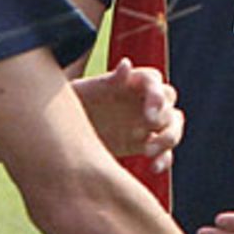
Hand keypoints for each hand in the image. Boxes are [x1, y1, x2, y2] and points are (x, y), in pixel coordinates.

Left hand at [76, 57, 184, 172]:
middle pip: (169, 103)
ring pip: (173, 125)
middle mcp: (142, 100)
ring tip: (149, 152)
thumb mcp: (81, 93)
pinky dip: (165, 158)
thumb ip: (107, 81)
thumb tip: (127, 65)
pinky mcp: (145, 143)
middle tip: (149, 130)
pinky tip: (153, 168)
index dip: (156, 95)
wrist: (60, 135)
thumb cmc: (70, 106)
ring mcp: (146, 122)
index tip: (150, 114)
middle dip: (164, 117)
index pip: (154, 81)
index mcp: (129, 82)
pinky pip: (166, 151)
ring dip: (168, 138)